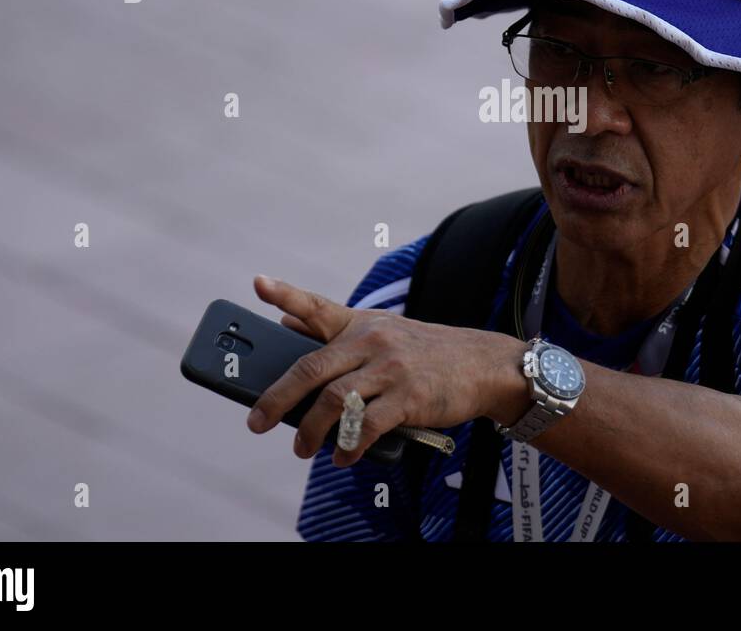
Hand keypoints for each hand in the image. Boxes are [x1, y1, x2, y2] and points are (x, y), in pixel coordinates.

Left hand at [245, 275, 524, 465]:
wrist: (483, 364)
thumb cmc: (426, 352)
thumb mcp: (382, 331)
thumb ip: (333, 329)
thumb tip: (286, 320)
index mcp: (362, 324)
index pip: (317, 307)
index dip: (286, 294)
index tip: (258, 283)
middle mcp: (373, 341)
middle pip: (313, 368)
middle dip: (278, 398)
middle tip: (257, 422)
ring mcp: (392, 368)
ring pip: (335, 400)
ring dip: (311, 430)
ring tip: (302, 449)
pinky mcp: (410, 397)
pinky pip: (367, 426)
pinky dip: (349, 446)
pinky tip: (342, 456)